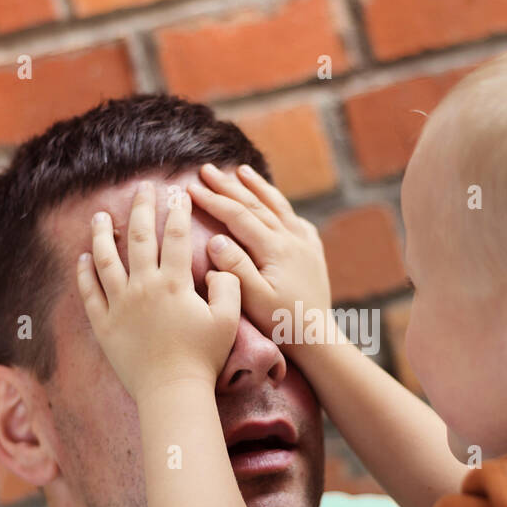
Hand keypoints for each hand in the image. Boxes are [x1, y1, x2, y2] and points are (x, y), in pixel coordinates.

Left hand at [76, 181, 240, 400]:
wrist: (172, 391)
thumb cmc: (203, 357)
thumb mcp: (227, 320)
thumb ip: (227, 286)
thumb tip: (216, 267)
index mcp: (174, 283)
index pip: (176, 237)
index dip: (178, 212)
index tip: (178, 194)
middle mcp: (143, 287)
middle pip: (140, 239)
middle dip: (142, 209)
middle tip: (142, 189)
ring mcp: (120, 305)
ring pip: (106, 260)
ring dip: (103, 234)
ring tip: (101, 215)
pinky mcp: (104, 325)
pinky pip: (89, 293)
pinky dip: (84, 273)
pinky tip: (83, 258)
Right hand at [189, 163, 332, 347]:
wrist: (317, 337)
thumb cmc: (281, 322)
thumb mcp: (253, 300)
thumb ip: (234, 267)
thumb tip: (215, 239)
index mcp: (274, 248)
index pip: (238, 216)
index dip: (212, 200)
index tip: (190, 188)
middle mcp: (292, 238)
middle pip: (256, 204)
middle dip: (229, 186)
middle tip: (206, 169)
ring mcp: (304, 243)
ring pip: (278, 206)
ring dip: (258, 187)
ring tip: (242, 171)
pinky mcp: (312, 252)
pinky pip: (295, 220)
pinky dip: (281, 206)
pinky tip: (277, 204)